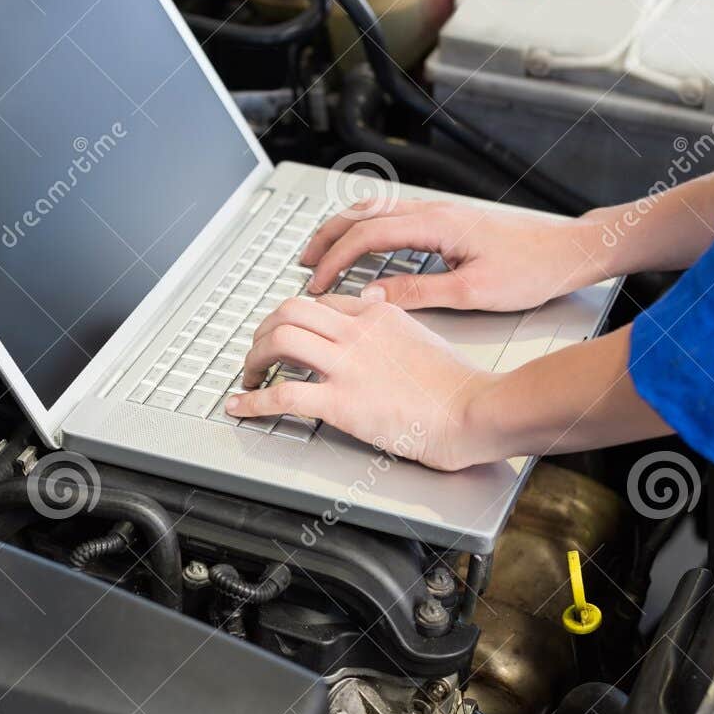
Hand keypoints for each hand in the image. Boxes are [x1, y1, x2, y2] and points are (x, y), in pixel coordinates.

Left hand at [224, 295, 497, 470]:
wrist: (474, 410)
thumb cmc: (458, 386)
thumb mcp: (422, 337)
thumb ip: (391, 327)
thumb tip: (374, 315)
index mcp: (377, 315)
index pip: (319, 303)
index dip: (292, 319)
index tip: (283, 335)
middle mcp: (357, 332)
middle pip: (289, 312)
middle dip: (263, 332)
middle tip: (257, 353)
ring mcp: (347, 365)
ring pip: (279, 341)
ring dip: (254, 359)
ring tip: (248, 377)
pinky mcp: (341, 402)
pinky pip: (282, 394)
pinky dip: (252, 402)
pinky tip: (240, 408)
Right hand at [300, 198, 596, 311]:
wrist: (568, 250)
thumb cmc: (532, 269)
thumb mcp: (472, 292)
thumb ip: (417, 293)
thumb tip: (372, 297)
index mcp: (435, 224)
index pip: (366, 236)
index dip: (334, 261)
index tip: (317, 284)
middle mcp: (434, 211)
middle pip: (362, 214)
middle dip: (326, 238)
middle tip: (303, 264)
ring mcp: (440, 212)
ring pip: (375, 210)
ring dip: (343, 229)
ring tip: (322, 252)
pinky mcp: (448, 220)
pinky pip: (393, 215)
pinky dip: (366, 227)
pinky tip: (363, 244)